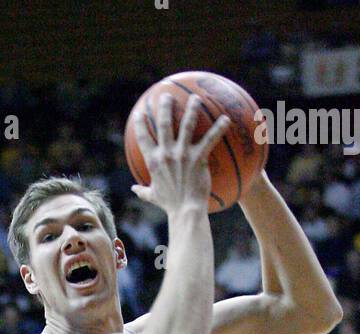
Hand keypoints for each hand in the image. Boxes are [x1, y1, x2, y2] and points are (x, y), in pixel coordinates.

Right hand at [131, 93, 230, 215]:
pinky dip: (219, 128)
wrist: (186, 212)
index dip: (140, 123)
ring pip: (187, 125)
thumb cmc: (170, 205)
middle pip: (163, 124)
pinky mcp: (199, 158)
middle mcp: (166, 154)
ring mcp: (183, 155)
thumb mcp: (153, 196)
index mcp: (153, 161)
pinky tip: (226, 119)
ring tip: (195, 98)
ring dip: (191, 109)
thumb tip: (133, 188)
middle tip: (166, 95)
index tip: (140, 112)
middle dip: (164, 107)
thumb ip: (142, 190)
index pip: (143, 137)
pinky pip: (210, 139)